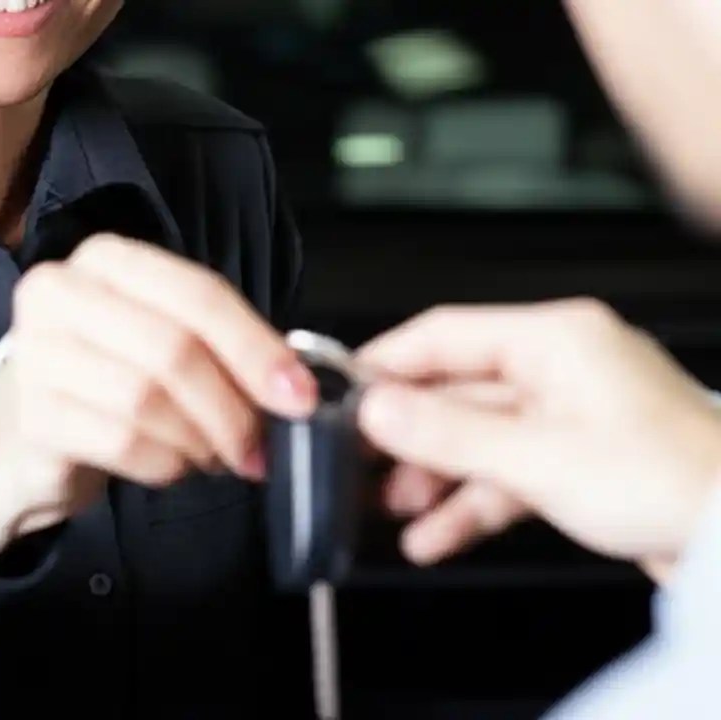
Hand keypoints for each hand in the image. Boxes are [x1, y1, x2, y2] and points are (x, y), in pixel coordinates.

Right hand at [0, 234, 316, 559]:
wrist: (11, 444)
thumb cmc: (100, 387)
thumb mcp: (158, 345)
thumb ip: (220, 348)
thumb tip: (295, 386)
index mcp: (106, 260)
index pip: (198, 293)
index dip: (257, 347)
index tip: (300, 398)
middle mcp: (59, 291)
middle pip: (175, 347)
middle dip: (233, 406)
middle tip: (260, 448)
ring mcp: (35, 351)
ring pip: (148, 398)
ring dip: (201, 439)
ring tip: (216, 458)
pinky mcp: (30, 415)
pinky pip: (122, 441)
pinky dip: (165, 464)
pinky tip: (174, 469)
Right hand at [355, 299, 720, 580]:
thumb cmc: (673, 481)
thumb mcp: (538, 457)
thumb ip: (448, 433)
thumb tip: (379, 409)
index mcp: (557, 340)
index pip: (445, 334)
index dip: (387, 363)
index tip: (343, 392)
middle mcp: (563, 368)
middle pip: (458, 391)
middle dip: (410, 436)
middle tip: (361, 463)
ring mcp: (572, 415)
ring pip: (478, 438)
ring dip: (436, 478)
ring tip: (397, 510)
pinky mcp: (580, 460)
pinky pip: (506, 472)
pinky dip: (472, 502)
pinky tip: (439, 535)